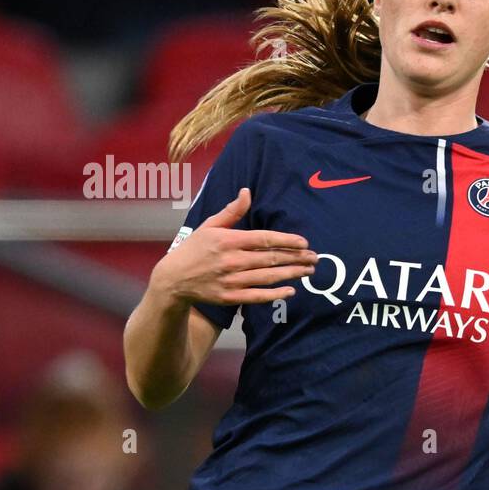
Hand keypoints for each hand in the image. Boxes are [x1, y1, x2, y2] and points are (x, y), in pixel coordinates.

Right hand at [151, 187, 318, 308]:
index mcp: (228, 240)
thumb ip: (231, 211)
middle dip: (296, 258)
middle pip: (270, 259)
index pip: (264, 239)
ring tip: (308, 271)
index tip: (304, 243)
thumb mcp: (209, 226)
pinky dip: (275, 294)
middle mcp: (231, 260)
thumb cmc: (194, 249)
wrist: (173, 279)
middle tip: (315, 258)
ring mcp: (231, 280)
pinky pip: (257, 296)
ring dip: (291, 274)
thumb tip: (247, 192)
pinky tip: (291, 291)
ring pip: (267, 277)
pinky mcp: (230, 297)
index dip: (286, 241)